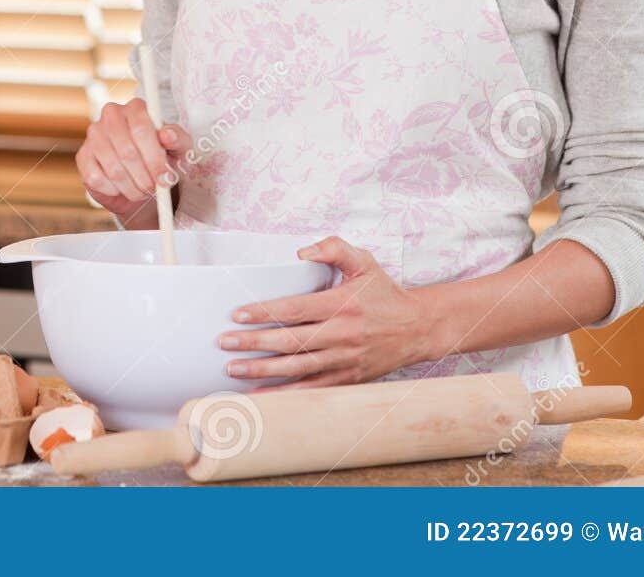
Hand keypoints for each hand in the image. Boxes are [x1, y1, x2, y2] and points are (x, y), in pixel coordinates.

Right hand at [75, 98, 187, 211]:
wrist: (142, 175)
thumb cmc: (163, 157)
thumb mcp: (179, 149)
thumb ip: (178, 139)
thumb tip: (168, 135)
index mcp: (136, 108)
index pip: (141, 129)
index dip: (154, 158)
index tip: (164, 178)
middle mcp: (111, 115)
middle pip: (126, 151)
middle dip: (144, 177)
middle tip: (154, 189)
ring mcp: (94, 135)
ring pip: (113, 169)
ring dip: (131, 188)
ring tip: (142, 191)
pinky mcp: (83, 156)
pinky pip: (97, 179)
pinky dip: (114, 191)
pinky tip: (123, 188)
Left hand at [217, 236, 437, 388]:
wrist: (419, 328)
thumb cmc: (385, 293)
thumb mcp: (364, 262)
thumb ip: (334, 248)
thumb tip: (301, 252)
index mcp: (341, 305)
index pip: (295, 309)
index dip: (265, 312)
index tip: (237, 314)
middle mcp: (341, 334)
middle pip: (291, 341)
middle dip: (254, 343)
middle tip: (225, 343)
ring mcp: (344, 359)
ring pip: (297, 368)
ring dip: (263, 370)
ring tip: (234, 369)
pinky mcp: (347, 378)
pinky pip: (311, 389)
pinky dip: (285, 394)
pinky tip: (261, 394)